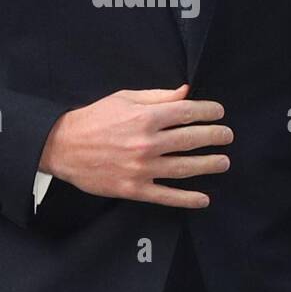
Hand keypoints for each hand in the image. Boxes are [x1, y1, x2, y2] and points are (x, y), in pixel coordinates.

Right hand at [39, 83, 232, 208]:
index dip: (208, 112)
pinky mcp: (134, 189)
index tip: (219, 113)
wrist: (62, 146)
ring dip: (209, 165)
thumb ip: (157, 97)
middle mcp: (147, 143)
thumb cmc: (93, 119)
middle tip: (228, 136)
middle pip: (191, 140)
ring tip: (223, 162)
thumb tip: (185, 92)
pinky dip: (187, 198)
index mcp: (145, 118)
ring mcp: (141, 168)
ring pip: (185, 168)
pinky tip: (204, 198)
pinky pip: (166, 195)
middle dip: (215, 137)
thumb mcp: (124, 99)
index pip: (186, 113)